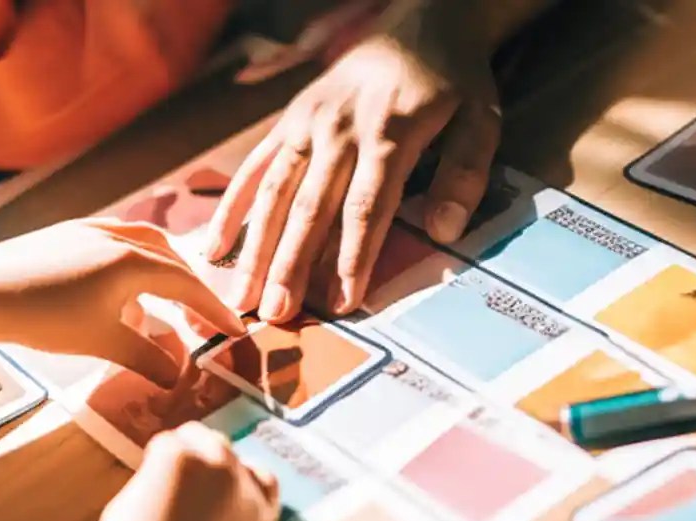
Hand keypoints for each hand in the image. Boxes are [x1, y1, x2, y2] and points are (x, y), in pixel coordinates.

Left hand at [0, 218, 244, 387]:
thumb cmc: (46, 318)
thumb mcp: (103, 343)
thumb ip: (146, 358)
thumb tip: (178, 375)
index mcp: (134, 261)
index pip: (188, 286)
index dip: (214, 310)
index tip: (236, 329)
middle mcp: (119, 238)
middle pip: (172, 261)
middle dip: (192, 291)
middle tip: (202, 320)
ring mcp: (91, 231)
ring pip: (143, 246)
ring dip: (160, 274)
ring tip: (157, 308)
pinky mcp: (66, 234)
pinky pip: (115, 243)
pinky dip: (130, 266)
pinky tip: (115, 293)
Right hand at [206, 3, 500, 321]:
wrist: (420, 19)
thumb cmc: (453, 79)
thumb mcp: (481, 118)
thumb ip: (466, 173)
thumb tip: (443, 230)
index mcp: (387, 132)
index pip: (366, 206)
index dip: (353, 255)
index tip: (343, 301)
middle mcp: (338, 129)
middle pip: (310, 207)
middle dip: (291, 265)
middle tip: (276, 315)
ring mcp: (306, 123)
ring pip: (275, 194)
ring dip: (256, 248)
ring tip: (243, 298)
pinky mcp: (288, 121)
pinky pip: (255, 168)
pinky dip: (232, 207)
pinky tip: (214, 248)